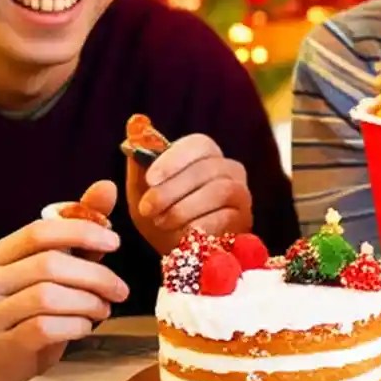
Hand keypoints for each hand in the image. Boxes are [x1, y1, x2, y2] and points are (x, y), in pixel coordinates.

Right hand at [0, 181, 129, 380]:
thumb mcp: (61, 265)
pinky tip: (85, 327)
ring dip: (89, 303)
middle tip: (121, 290)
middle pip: (49, 264)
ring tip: (104, 309)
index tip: (115, 242)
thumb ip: (80, 228)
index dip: (82, 231)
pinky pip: (45, 327)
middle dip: (96, 276)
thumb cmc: (38, 308)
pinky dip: (76, 326)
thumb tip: (106, 186)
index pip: (40, 230)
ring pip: (49, 296)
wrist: (11, 365)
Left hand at [127, 133, 251, 253]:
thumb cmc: (160, 214)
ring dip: (185, 208)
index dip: (174, 159)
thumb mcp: (142, 189)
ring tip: (162, 222)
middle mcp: (230, 169)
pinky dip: (201, 225)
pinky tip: (183, 234)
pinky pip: (227, 216)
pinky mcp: (245, 220)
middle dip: (173, 189)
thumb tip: (134, 129)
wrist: (177, 251)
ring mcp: (242, 194)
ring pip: (220, 191)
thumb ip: (139, 161)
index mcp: (206, 154)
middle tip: (147, 208)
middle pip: (208, 168)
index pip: (198, 144)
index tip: (151, 179)